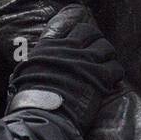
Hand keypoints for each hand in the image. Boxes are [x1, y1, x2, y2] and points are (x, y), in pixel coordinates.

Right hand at [7, 6, 121, 127]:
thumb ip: (35, 60)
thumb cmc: (29, 99)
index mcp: (49, 46)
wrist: (43, 115)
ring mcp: (86, 61)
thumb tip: (35, 59)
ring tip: (105, 65)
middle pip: (90, 32)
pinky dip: (115, 73)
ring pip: (107, 47)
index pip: (65, 24)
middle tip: (97, 51)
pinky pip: (116, 67)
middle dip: (95, 40)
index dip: (75, 27)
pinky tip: (111, 80)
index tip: (80, 34)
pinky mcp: (100, 77)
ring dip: (107, 56)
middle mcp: (69, 49)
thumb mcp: (24, 71)